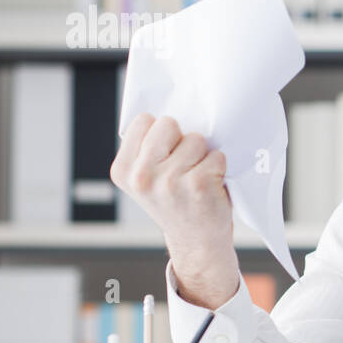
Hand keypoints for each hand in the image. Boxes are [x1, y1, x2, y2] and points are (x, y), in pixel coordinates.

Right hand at [110, 114, 240, 307]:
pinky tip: (210, 187)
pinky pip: (217, 155)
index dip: (161, 134)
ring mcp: (170, 182)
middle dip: (181, 140)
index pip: (144, 119)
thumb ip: (148, 147)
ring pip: (196, 139)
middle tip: (183, 167)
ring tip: (196, 178)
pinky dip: (219, 167)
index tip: (164, 156)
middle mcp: (142, 177)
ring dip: (202, 156)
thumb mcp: (147, 176)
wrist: (197, 241)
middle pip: (169, 123)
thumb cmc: (176, 201)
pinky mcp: (199, 185)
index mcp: (123, 170)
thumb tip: (169, 101)